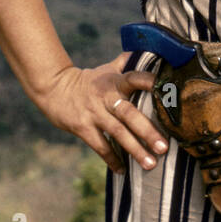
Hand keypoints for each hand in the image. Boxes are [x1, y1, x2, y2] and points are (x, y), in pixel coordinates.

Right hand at [37, 52, 167, 173]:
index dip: (149, 82)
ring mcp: (94, 113)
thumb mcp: (106, 70)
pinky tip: (123, 171)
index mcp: (115, 81)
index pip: (135, 78)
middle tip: (164, 147)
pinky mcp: (82, 127)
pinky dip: (112, 159)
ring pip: (117, 133)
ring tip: (151, 164)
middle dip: (147, 131)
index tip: (167, 89)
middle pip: (129, 113)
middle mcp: (106, 96)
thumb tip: (146, 50)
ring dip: (134, 150)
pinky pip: (100, 146)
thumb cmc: (89, 81)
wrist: (54, 89)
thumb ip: (126, 63)